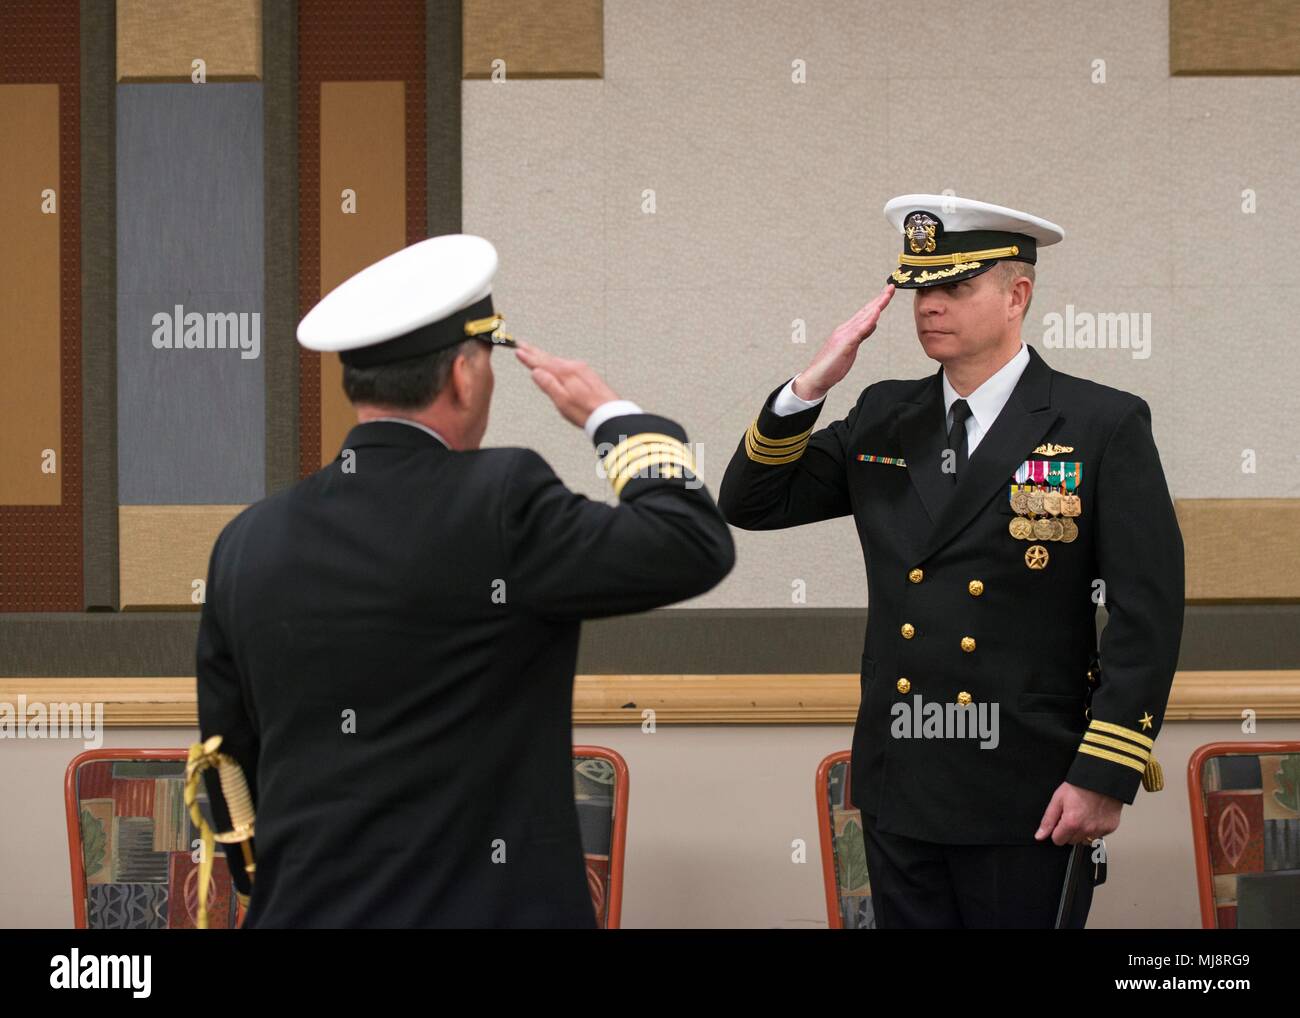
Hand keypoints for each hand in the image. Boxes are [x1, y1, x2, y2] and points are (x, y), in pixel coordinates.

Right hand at [514, 340, 619, 428]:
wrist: (611, 414)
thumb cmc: (588, 412)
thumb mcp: (562, 401)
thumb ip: (549, 385)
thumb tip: (536, 372)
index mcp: (566, 373)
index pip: (541, 363)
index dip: (528, 357)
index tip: (518, 350)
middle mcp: (574, 367)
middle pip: (549, 358)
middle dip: (534, 352)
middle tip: (522, 344)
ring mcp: (583, 370)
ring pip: (558, 361)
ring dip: (545, 356)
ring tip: (535, 352)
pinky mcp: (589, 375)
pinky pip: (567, 364)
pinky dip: (557, 362)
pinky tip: (556, 364)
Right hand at [792, 285, 894, 400]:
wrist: (816, 378)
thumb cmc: (831, 366)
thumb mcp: (851, 348)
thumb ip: (862, 335)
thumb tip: (873, 323)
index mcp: (847, 330)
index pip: (865, 314)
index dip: (877, 303)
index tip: (887, 293)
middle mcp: (845, 329)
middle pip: (866, 311)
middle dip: (880, 299)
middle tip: (891, 287)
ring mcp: (844, 335)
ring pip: (864, 317)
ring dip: (876, 305)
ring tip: (886, 294)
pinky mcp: (845, 344)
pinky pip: (859, 330)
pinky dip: (868, 320)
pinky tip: (876, 313)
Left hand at [1035, 781, 1122, 845]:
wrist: (1102, 780)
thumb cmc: (1080, 787)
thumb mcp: (1058, 799)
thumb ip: (1048, 820)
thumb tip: (1040, 835)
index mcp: (1072, 823)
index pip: (1058, 840)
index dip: (1056, 831)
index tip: (1060, 822)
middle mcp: (1086, 829)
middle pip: (1071, 841)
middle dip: (1068, 831)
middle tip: (1072, 816)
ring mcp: (1099, 830)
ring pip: (1084, 841)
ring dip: (1081, 832)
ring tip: (1083, 816)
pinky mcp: (1109, 828)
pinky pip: (1098, 836)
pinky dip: (1094, 829)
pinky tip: (1093, 816)